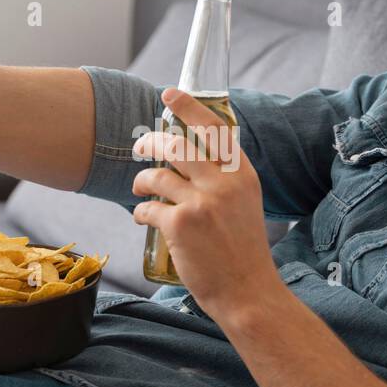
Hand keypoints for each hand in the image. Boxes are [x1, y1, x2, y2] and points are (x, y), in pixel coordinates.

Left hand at [130, 87, 280, 317]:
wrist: (247, 291)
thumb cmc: (243, 251)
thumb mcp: (245, 204)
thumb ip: (225, 179)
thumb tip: (192, 157)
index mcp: (241, 174)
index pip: (215, 128)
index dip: (190, 107)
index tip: (171, 94)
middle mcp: (223, 182)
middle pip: (177, 145)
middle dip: (150, 141)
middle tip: (140, 145)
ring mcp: (201, 202)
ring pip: (156, 175)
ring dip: (141, 180)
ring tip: (139, 188)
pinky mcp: (181, 224)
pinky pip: (148, 207)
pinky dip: (140, 211)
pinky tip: (142, 218)